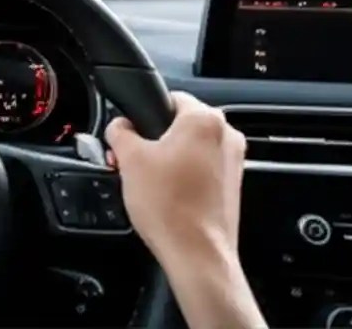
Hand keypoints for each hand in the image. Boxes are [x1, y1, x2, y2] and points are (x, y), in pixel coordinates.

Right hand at [106, 92, 264, 328]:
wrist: (196, 254)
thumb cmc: (170, 207)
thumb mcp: (130, 159)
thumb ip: (120, 131)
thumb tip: (119, 126)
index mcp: (204, 118)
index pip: (169, 98)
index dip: (143, 116)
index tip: (130, 134)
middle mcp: (226, 135)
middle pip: (180, 125)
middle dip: (154, 141)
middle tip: (133, 162)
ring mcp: (233, 162)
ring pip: (191, 148)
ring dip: (169, 159)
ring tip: (148, 182)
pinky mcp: (232, 186)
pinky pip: (202, 170)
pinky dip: (184, 177)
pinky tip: (167, 196)